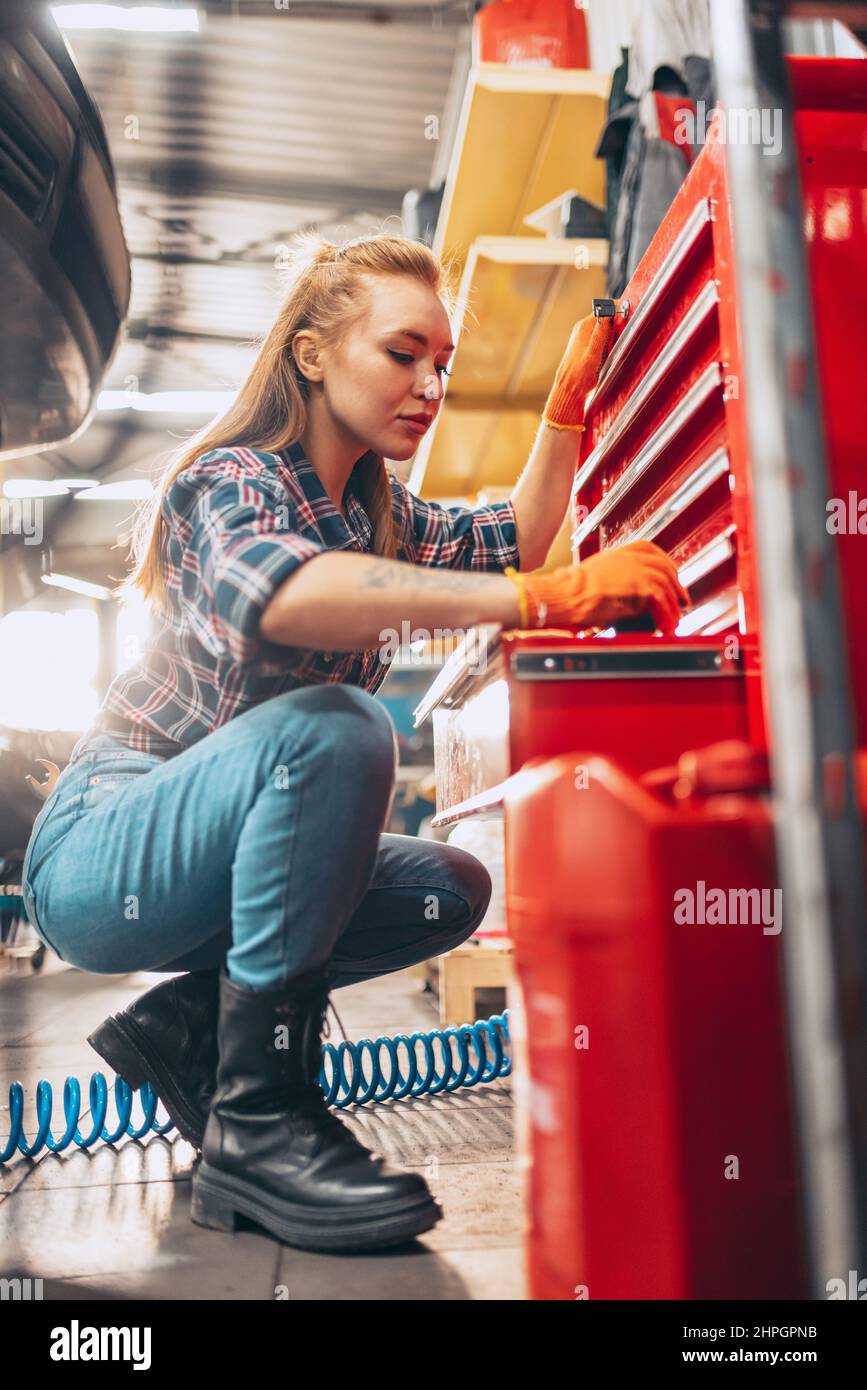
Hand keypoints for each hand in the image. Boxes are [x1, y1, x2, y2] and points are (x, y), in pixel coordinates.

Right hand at [504, 541, 689, 634]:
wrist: (564, 595)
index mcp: (617, 552)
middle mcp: (629, 557)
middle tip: (681, 601)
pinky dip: (666, 614)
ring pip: (666, 584)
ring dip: (672, 605)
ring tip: (672, 621)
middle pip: (664, 566)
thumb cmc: (570, 591)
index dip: (665, 565)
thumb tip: (628, 596)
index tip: (672, 577)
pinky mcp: (639, 586)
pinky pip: (662, 600)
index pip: (650, 550)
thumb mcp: (595, 577)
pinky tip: (665, 625)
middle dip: (676, 585)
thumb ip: (614, 580)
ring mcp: (635, 569)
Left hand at [543, 310, 614, 431]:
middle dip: (617, 325)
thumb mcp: (593, 354)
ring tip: (614, 349)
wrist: (568, 391)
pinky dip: (609, 344)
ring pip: (605, 329)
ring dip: (614, 336)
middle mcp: (583, 328)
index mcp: (584, 327)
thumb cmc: (579, 376)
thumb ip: (601, 333)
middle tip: (623, 337)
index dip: (618, 310)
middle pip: (606, 318)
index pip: (605, 308)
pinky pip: (602, 339)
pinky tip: (609, 355)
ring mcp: (584, 337)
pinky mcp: (586, 346)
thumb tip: (608, 314)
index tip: (629, 316)